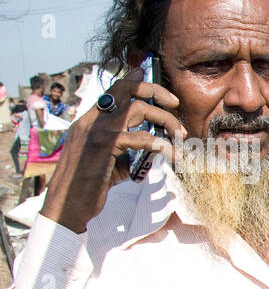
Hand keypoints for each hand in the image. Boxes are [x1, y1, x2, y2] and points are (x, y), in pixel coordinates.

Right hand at [40, 64, 184, 234]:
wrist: (68, 205)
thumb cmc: (89, 185)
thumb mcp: (109, 160)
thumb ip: (127, 147)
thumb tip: (154, 144)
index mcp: (90, 120)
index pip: (115, 90)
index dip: (139, 82)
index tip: (162, 90)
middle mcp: (90, 120)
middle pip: (126, 89)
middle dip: (155, 90)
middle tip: (175, 104)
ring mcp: (95, 131)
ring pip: (137, 109)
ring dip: (164, 119)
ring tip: (179, 134)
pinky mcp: (103, 146)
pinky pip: (139, 138)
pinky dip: (160, 144)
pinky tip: (171, 154)